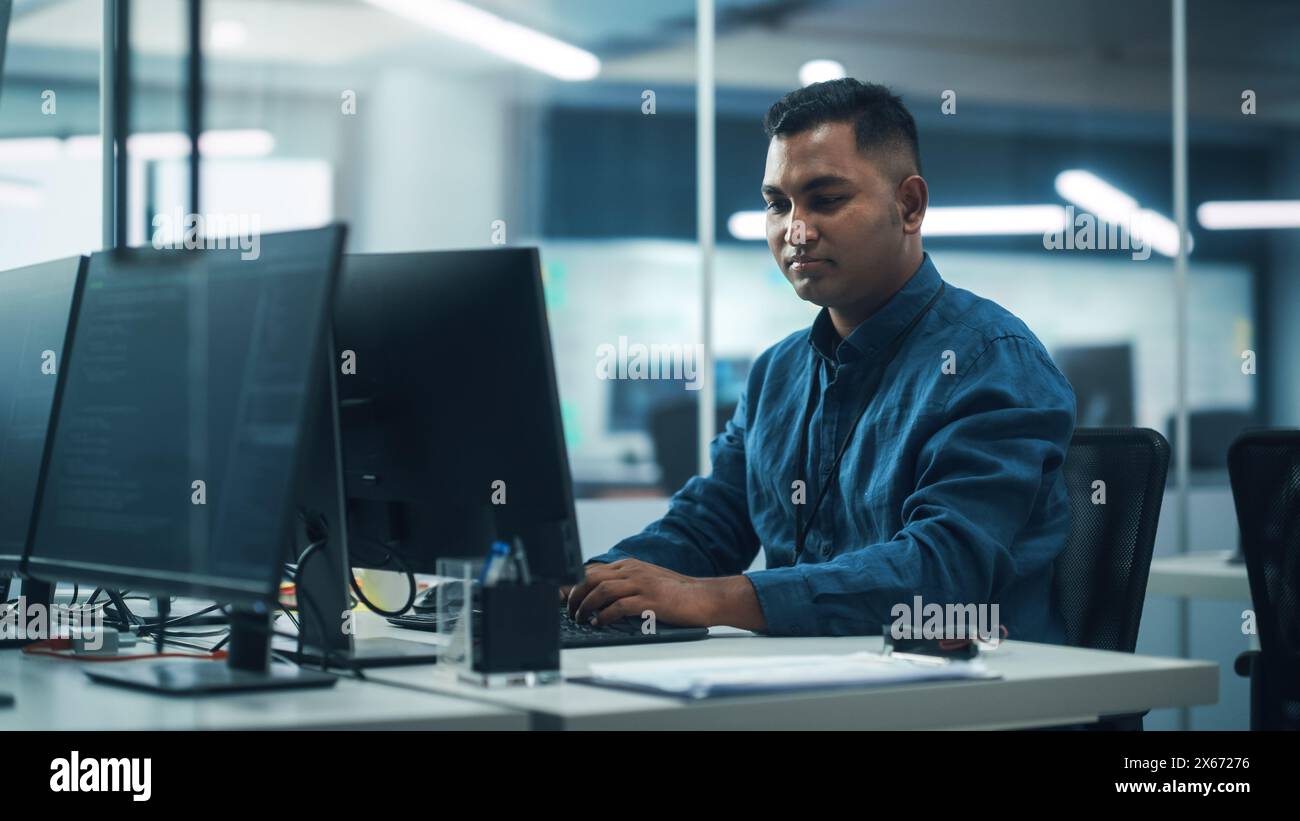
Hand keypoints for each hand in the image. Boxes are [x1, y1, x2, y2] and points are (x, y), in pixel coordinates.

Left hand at [564, 559, 713, 627]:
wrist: (704, 596)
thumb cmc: (676, 592)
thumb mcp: (646, 580)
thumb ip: (625, 583)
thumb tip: (600, 597)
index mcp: (629, 565)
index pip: (592, 571)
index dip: (574, 585)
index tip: (563, 599)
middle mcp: (633, 571)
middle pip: (591, 577)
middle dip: (575, 595)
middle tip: (570, 612)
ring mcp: (642, 584)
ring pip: (602, 590)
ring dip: (586, 606)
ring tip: (581, 619)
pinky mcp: (650, 600)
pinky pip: (620, 605)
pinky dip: (605, 615)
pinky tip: (599, 623)